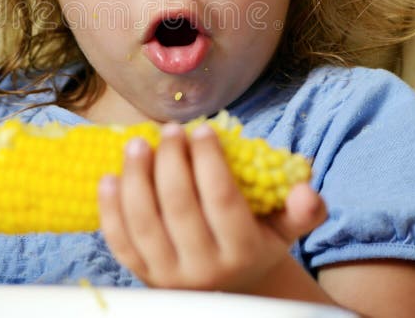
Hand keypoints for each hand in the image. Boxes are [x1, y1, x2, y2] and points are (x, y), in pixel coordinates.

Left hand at [98, 123, 325, 293]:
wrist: (227, 285)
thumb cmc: (254, 241)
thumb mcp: (283, 228)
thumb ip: (301, 210)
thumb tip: (305, 189)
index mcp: (242, 252)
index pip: (222, 200)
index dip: (209, 161)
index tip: (202, 129)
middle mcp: (204, 269)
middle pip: (180, 208)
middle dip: (171, 162)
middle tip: (169, 130)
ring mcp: (168, 275)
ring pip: (144, 223)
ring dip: (136, 178)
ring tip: (136, 143)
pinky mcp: (140, 275)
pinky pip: (119, 241)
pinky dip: (110, 208)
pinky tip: (108, 176)